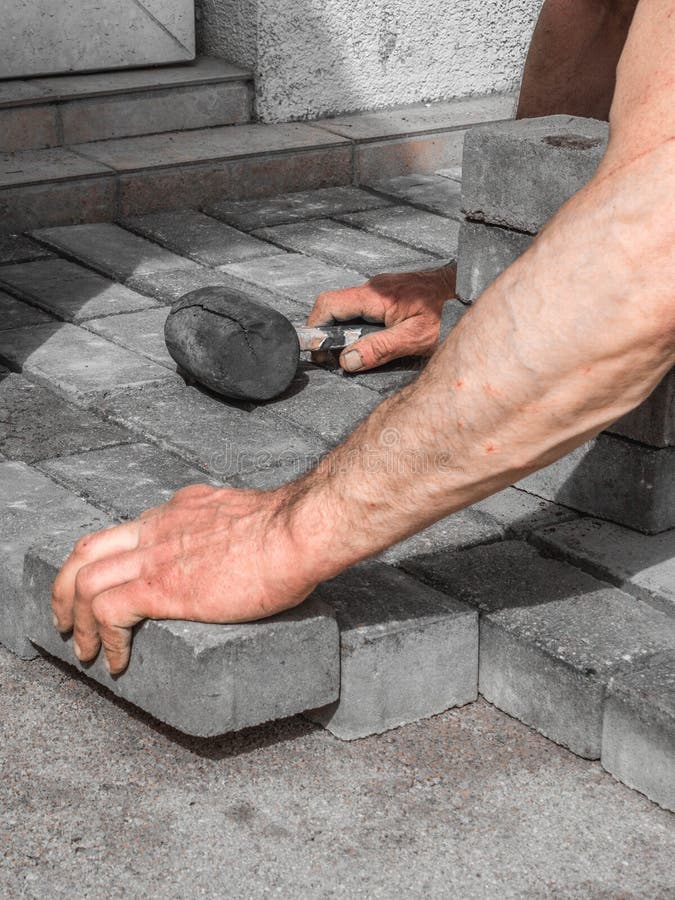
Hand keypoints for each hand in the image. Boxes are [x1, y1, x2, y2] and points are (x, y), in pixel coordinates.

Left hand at [51, 484, 317, 674]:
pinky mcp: (160, 587)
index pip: (124, 530)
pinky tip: (118, 661)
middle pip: (87, 551)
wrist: (296, 532)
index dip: (103, 561)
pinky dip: (105, 641)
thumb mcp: (249, 518)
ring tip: (85, 651)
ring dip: (77, 621)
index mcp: (180, 510)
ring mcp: (154, 555)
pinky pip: (109, 614)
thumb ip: (232, 530)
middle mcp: (158, 526)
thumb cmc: (292, 530)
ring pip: (83, 582)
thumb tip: (247, 547)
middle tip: (68, 620)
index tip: (106, 586)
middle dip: (66, 588)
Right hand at [308, 265, 455, 371]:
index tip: (318, 352)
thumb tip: (347, 361)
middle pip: (335, 308)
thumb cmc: (449, 312)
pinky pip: (364, 310)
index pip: (328, 304)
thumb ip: (379, 349)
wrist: (470, 290)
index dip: (316, 328)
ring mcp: (381, 289)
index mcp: (375, 295)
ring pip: (349, 310)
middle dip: (329, 334)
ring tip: (356, 354)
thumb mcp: (415, 338)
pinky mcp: (389, 294)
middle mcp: (374, 288)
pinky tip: (373, 343)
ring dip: (346, 333)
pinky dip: (360, 328)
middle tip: (336, 360)